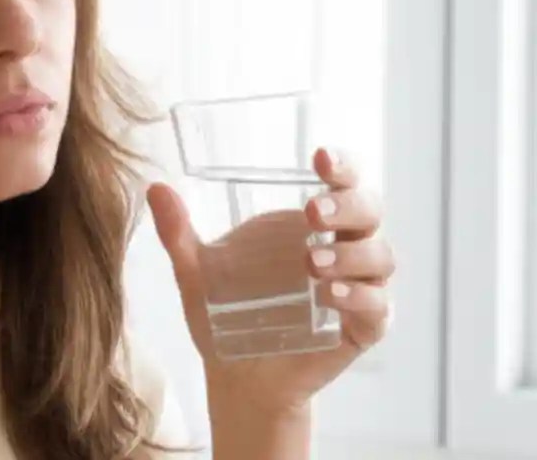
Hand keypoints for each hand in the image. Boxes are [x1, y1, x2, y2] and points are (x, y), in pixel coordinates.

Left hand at [147, 148, 393, 447]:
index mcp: (314, 224)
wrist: (237, 379)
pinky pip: (379, 307)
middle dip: (349, 205)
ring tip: (311, 262)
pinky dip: (359, 297)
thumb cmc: (227, 316)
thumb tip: (156, 188)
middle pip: (371, 211)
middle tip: (313, 211)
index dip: (342, 165)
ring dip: (350, 253)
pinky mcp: (363, 329)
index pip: (343, 182)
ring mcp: (359, 288)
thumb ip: (179, 233)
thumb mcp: (197, 273)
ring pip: (380, 257)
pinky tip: (329, 295)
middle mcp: (344, 248)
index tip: (319, 158)